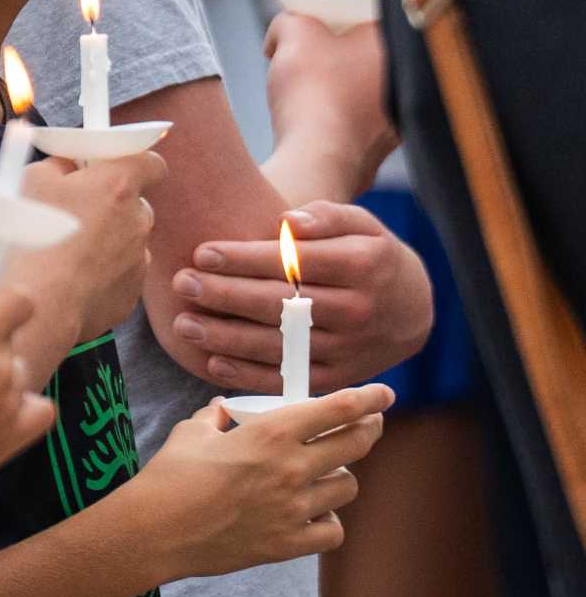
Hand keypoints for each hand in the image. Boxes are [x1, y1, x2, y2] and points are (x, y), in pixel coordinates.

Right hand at [9, 149, 165, 345]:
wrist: (42, 303)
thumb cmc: (34, 236)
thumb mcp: (33, 179)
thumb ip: (60, 164)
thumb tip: (69, 165)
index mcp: (117, 184)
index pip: (150, 162)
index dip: (134, 163)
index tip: (115, 168)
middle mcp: (138, 219)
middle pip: (134, 203)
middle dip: (111, 205)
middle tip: (77, 212)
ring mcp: (139, 258)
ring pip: (127, 240)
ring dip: (106, 240)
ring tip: (68, 252)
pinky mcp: (132, 291)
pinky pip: (121, 272)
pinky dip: (102, 272)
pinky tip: (72, 277)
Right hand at [143, 386, 392, 579]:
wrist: (156, 530)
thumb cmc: (170, 475)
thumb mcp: (192, 430)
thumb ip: (218, 416)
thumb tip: (226, 409)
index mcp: (270, 434)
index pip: (336, 410)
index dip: (367, 399)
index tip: (384, 394)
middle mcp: (292, 469)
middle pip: (355, 444)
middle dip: (368, 428)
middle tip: (368, 422)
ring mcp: (294, 509)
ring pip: (347, 486)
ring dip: (341, 474)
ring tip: (327, 470)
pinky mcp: (289, 543)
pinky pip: (333, 530)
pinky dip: (328, 519)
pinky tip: (313, 511)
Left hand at [166, 201, 433, 392]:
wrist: (413, 309)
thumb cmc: (371, 255)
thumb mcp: (362, 223)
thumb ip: (325, 216)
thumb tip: (288, 221)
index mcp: (362, 266)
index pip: (293, 263)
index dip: (245, 259)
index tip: (203, 253)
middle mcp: (357, 311)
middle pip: (280, 305)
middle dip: (225, 295)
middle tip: (183, 284)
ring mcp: (348, 349)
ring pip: (279, 346)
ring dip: (227, 338)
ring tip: (184, 324)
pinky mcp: (338, 377)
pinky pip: (289, 380)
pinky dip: (249, 375)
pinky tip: (213, 362)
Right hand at [263, 12, 395, 194]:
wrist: (320, 159)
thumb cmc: (314, 94)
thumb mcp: (292, 32)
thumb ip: (290, 19)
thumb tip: (284, 32)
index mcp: (396, 44)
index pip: (366, 13)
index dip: (333, 12)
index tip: (312, 18)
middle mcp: (409, 80)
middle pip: (362, 49)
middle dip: (330, 48)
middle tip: (302, 49)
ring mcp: (399, 115)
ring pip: (359, 84)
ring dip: (333, 81)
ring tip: (303, 88)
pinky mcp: (383, 143)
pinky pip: (356, 116)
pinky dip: (334, 112)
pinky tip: (312, 118)